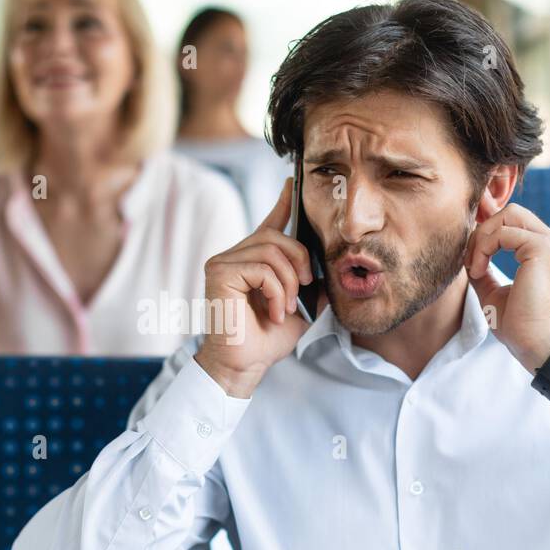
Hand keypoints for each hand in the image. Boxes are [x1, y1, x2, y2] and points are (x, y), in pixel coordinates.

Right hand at [194, 179, 313, 397]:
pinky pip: (260, 267)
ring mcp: (222, 263)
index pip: (268, 224)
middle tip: (306, 288)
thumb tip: (331, 267)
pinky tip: (275, 311)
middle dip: (299, 259)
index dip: (282, 203)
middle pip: (275, 235)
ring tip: (287, 307)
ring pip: (270, 250)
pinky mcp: (218, 273)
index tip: (292, 183)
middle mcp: (233, 257)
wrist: (245, 366)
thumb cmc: (266, 340)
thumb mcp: (301, 309)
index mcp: (251, 262)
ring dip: (289, 281)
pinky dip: (276, 291)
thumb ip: (312, 285)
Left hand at [464, 202, 549, 374]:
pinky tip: (478, 271)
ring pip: (507, 216)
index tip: (471, 261)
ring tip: (474, 267)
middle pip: (512, 213)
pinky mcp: (544, 248)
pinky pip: (502, 234)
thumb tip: (467, 255)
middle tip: (469, 260)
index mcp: (549, 252)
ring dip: (482, 239)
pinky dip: (483, 249)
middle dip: (483, 231)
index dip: (487, 234)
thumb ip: (484, 270)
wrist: (538, 344)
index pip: (515, 223)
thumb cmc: (519, 325)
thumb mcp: (494, 292)